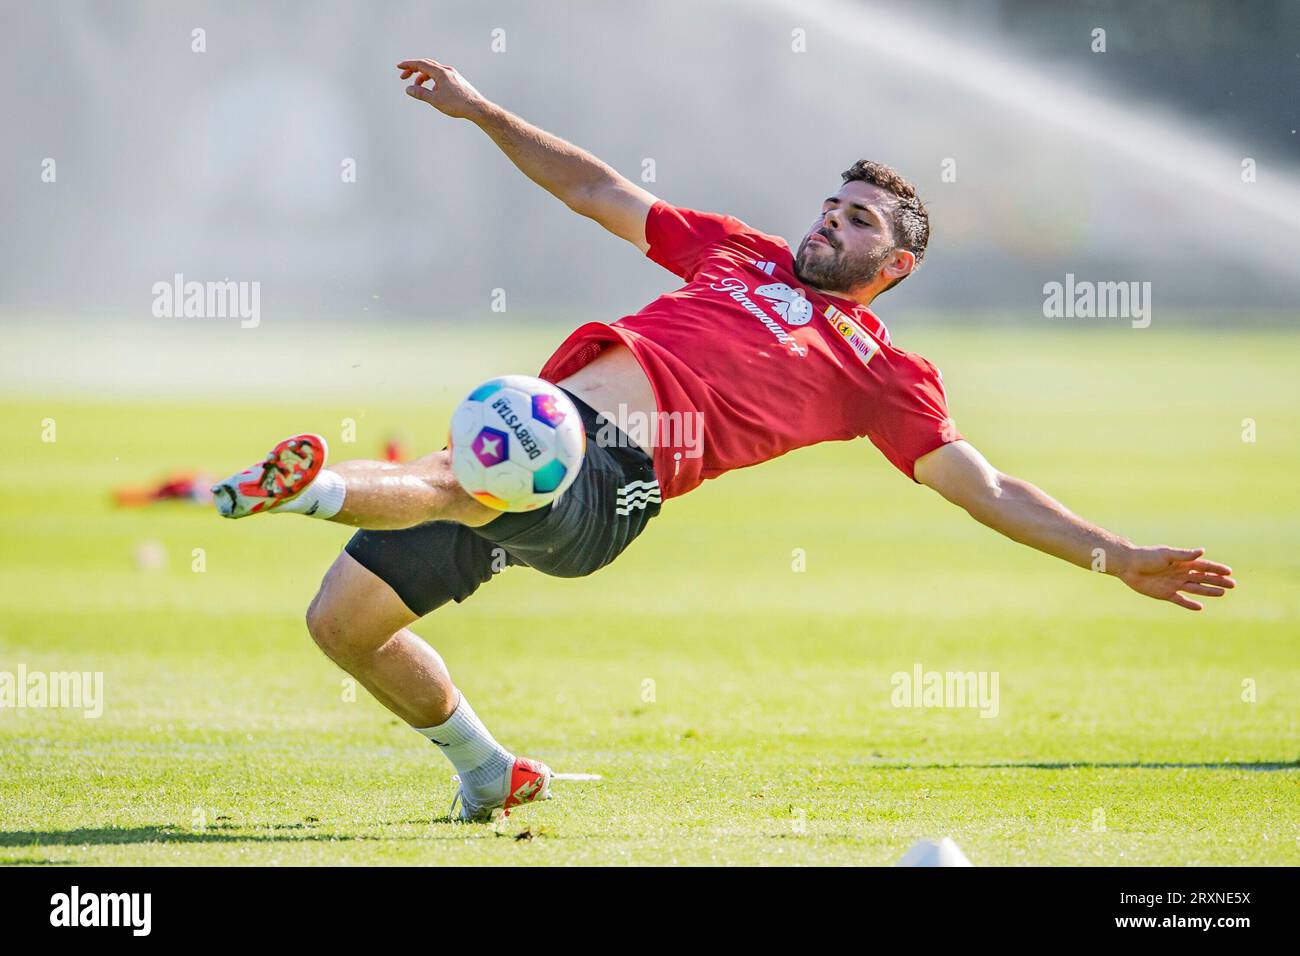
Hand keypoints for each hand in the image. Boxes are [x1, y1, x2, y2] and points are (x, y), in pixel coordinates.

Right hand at [396, 59, 488, 119]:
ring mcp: (453, 75)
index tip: (399, 66)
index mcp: (441, 73)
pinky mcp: (457, 80)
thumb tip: (408, 89)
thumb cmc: (457, 104)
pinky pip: (441, 76)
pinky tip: (432, 91)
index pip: (421, 64)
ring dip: (422, 77)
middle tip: (403, 77)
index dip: (408, 65)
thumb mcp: (435, 100)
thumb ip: (421, 93)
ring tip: (417, 87)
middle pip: (426, 65)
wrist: (477, 108)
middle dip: (413, 70)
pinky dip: (432, 80)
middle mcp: (447, 70)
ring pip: (434, 71)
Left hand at [1116, 546, 1235, 610]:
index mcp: (1182, 562)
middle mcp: (1180, 573)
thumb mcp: (1166, 554)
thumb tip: (1203, 551)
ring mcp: (1174, 584)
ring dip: (1209, 591)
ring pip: (1196, 589)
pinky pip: (1180, 600)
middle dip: (1217, 581)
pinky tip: (1200, 607)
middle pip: (1203, 578)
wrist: (1128, 566)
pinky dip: (1189, 604)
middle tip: (1232, 584)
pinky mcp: (1165, 594)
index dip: (1216, 569)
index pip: (1204, 566)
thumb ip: (1184, 555)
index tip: (1229, 572)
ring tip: (1222, 593)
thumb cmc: (1147, 557)